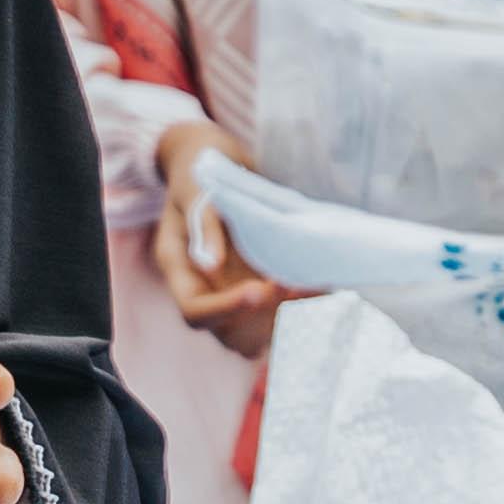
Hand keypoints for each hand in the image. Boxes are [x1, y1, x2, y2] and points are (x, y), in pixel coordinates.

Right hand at [146, 122, 292, 362]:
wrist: (215, 166)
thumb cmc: (203, 173)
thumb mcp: (197, 188)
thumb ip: (204, 223)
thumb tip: (210, 263)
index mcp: (179, 270)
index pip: (193, 311)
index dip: (225, 310)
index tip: (259, 289)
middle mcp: (204, 292)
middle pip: (227, 335)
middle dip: (263, 319)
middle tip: (292, 284)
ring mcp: (231, 297)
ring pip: (258, 337)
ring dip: (288, 320)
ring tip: (314, 287)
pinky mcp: (259, 295)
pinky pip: (281, 321)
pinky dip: (305, 311)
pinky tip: (324, 286)